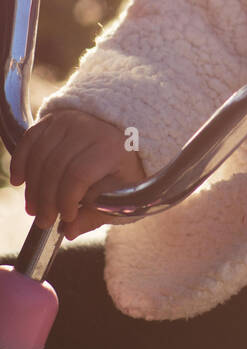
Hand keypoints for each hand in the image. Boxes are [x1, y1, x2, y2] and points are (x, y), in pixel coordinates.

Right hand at [9, 109, 146, 240]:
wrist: (125, 138)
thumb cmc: (123, 170)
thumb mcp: (120, 194)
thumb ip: (95, 214)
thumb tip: (70, 231)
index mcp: (112, 147)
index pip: (78, 175)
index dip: (67, 200)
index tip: (67, 217)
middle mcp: (90, 128)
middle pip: (55, 167)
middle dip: (46, 199)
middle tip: (43, 220)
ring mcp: (70, 120)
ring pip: (40, 155)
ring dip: (32, 186)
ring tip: (34, 208)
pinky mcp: (55, 117)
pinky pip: (30, 139)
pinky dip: (21, 160)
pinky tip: (19, 181)